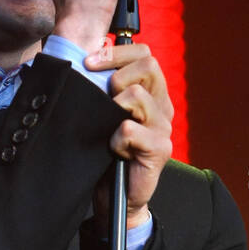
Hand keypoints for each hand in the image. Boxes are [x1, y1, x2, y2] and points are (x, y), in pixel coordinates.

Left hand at [84, 42, 173, 233]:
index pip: (143, 53)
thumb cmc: (105, 153)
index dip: (115, 52)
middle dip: (117, 75)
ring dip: (113, 108)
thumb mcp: (103, 113)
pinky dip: (115, 139)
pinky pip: (130, 129)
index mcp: (151, 93)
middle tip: (103, 95)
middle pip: (148, 65)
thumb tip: (85, 60)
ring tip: (109, 128)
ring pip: (137, 95)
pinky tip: (114, 150)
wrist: (116, 196)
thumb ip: (104, 88)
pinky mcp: (159, 149)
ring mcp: (163, 128)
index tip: (89, 64)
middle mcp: (161, 106)